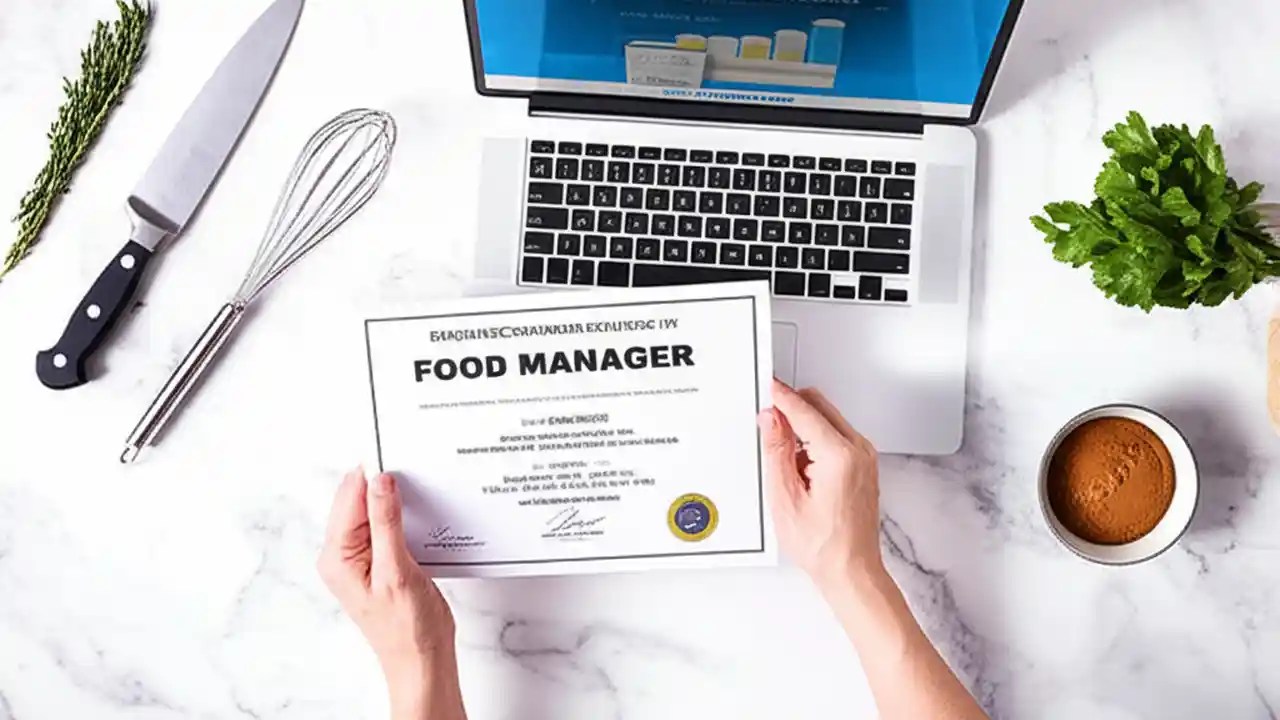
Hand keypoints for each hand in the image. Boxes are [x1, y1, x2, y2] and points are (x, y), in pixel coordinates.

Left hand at [318, 469, 465, 719]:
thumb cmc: (407, 628)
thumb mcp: (398, 571)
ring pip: (371, 511)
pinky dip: (399, 515)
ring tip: (418, 487)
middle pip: (356, 499)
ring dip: (392, 498)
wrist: (421, 660)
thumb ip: (387, 523)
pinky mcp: (377, 561)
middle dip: (382, 482)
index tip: (396, 452)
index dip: (372, 472)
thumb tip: (380, 480)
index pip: (349, 497)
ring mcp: (358, 558)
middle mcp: (340, 555)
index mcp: (336, 556)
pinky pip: (382, 526)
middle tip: (413, 465)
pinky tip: (417, 512)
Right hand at [759, 380, 882, 589]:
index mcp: (839, 456)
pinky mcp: (864, 466)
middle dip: (792, 407)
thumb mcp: (785, 497)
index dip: (781, 396)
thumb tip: (771, 420)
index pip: (804, 411)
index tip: (768, 386)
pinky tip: (801, 468)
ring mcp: (865, 458)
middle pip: (820, 406)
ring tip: (785, 461)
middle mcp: (858, 451)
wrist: (850, 569)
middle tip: (767, 417)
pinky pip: (837, 437)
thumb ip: (776, 451)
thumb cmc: (824, 545)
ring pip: (829, 420)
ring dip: (804, 426)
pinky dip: (816, 440)